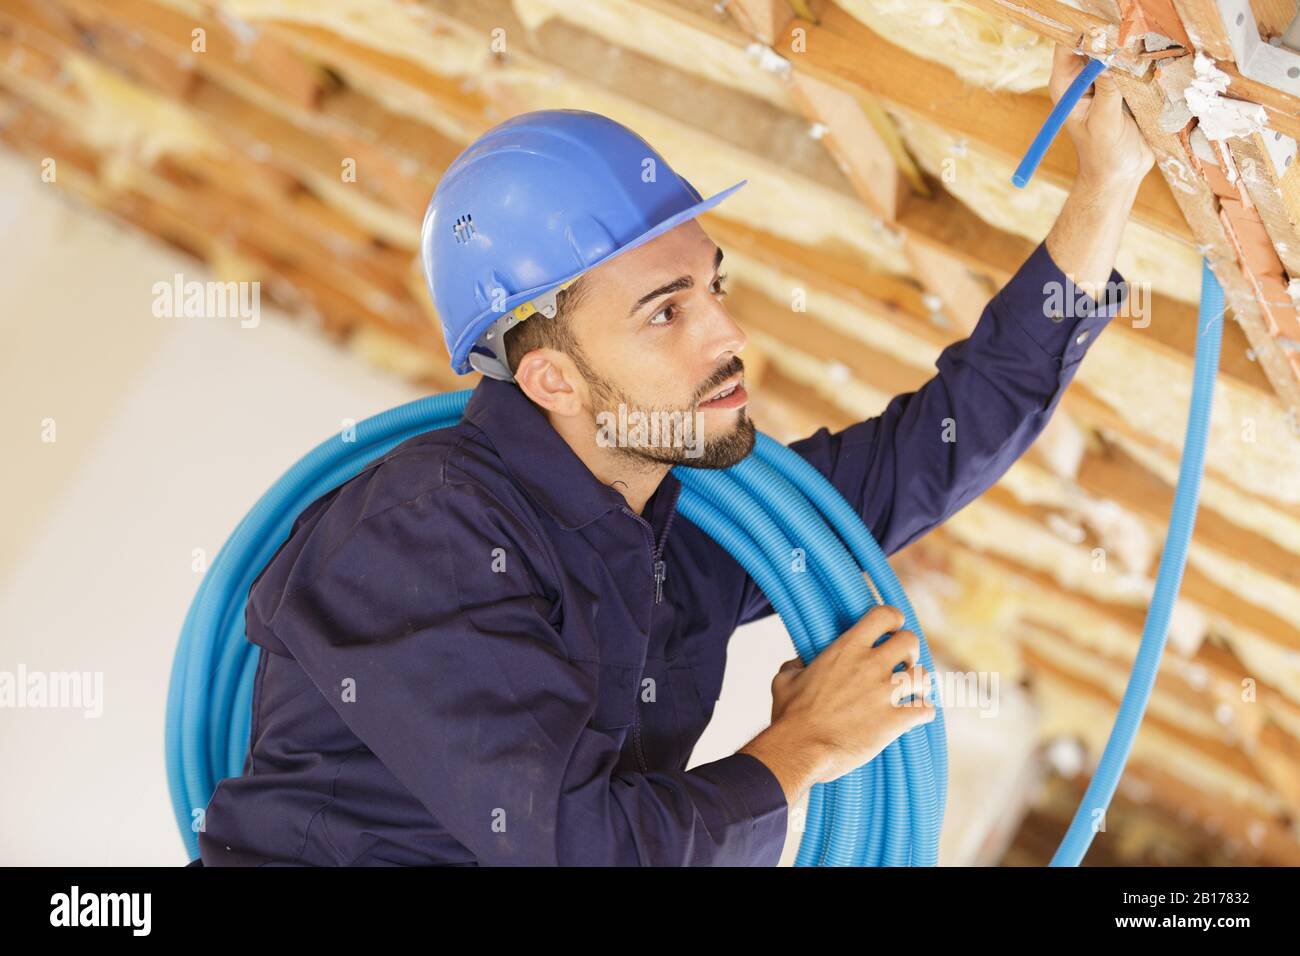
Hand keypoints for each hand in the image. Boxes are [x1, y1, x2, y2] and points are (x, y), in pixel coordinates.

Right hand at [740, 605, 935, 802]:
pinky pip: (925, 710)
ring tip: (911, 691)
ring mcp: (884, 693)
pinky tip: (915, 715)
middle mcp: (870, 665)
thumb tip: (799, 663)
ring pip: (924, 675)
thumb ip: (796, 665)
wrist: (799, 749)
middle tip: (902, 664)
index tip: (892, 630)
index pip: (884, 615)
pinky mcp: (894, 721)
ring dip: (920, 683)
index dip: (893, 619)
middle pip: (910, 641)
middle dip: (909, 652)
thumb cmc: (790, 716)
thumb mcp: (784, 679)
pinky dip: (924, 712)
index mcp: (846, 649)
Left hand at [1049, 43, 1153, 188]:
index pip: (1068, 45)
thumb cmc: (1103, 154)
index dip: (1086, 33)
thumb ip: (1107, 92)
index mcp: (1066, 85)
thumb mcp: (1104, 123)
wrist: (1119, 172)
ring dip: (1130, 46)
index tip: (1109, 36)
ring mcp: (1103, 79)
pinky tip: (1154, 62)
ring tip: (1146, 51)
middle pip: (1094, 40)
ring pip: (1115, 49)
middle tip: (1134, 39)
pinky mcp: (1122, 83)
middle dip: (1112, 36)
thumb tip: (1111, 61)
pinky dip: (1142, 58)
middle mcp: (1082, 78)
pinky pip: (1132, 62)